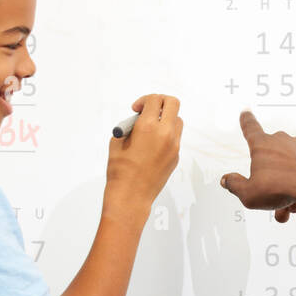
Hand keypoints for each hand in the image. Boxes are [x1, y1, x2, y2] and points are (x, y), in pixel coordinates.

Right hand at [105, 94, 183, 209]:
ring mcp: (173, 146)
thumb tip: (138, 119)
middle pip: (173, 103)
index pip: (154, 99)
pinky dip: (166, 135)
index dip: (143, 100)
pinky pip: (175, 138)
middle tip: (150, 109)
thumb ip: (131, 125)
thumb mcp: (118, 141)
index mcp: (148, 127)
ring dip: (166, 118)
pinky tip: (152, 145)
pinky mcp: (176, 157)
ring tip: (151, 129)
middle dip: (160, 102)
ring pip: (177, 121)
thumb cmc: (121, 171)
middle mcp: (164, 134)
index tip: (136, 109)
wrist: (130, 196)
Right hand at [220, 111, 295, 222]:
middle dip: (270, 177)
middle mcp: (280, 140)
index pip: (250, 128)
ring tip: (287, 202)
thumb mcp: (248, 193)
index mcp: (261, 145)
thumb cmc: (280, 188)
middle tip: (271, 195)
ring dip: (285, 183)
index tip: (246, 113)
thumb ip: (235, 185)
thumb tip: (226, 180)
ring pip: (287, 166)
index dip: (246, 121)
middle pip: (270, 158)